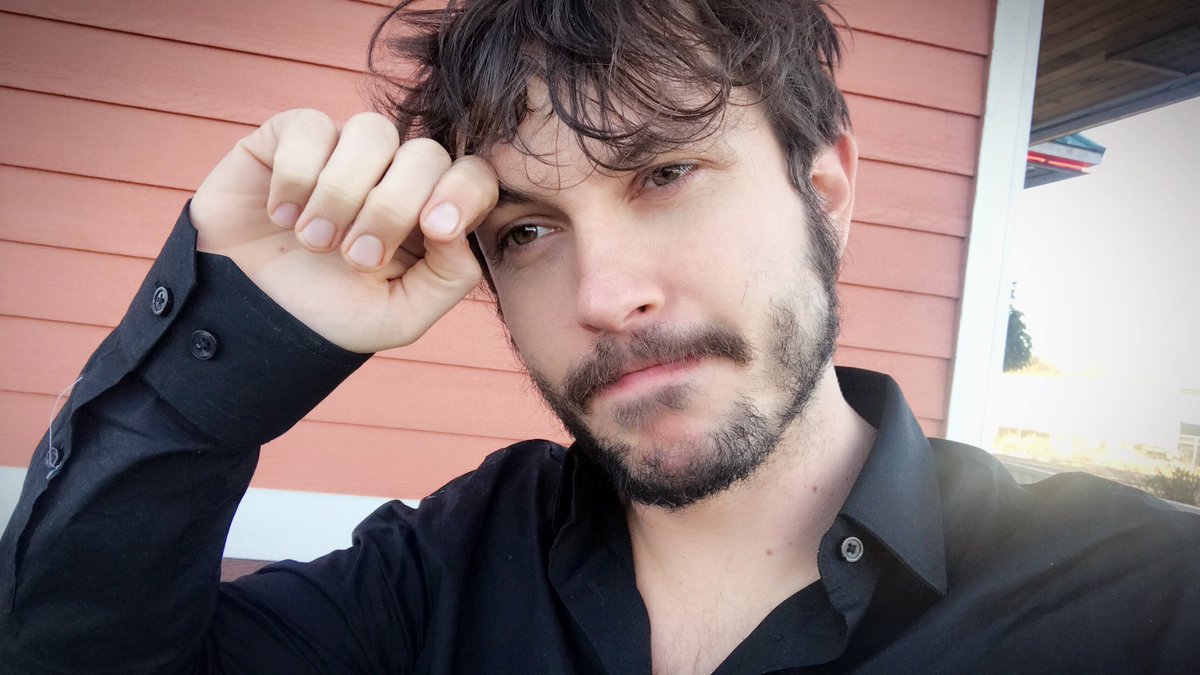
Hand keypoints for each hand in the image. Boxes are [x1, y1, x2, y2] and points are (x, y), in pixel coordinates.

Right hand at [190, 109, 496, 352]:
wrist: (246, 315)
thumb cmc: (328, 314)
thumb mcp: (400, 316)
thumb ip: (449, 276)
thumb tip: (460, 228)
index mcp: (429, 213)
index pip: (472, 177)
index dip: (462, 193)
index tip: (435, 229)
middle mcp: (393, 174)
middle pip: (425, 154)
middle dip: (392, 209)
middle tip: (356, 259)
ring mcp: (345, 150)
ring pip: (371, 132)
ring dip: (343, 194)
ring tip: (314, 243)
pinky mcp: (291, 137)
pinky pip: (310, 126)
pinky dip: (296, 176)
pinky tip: (280, 216)